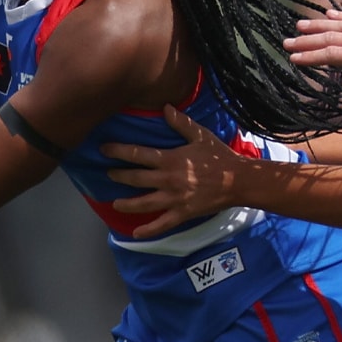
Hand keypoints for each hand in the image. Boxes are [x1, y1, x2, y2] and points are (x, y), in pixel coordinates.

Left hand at [103, 105, 240, 237]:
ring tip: (115, 203)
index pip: (137, 154)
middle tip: (108, 175)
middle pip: (135, 179)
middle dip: (118, 176)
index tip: (104, 149)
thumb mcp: (201, 135)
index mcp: (170, 159)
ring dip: (127, 204)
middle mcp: (168, 179)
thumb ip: (181, 123)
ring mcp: (174, 199)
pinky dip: (148, 230)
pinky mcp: (182, 213)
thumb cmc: (219, 156)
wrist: (238, 180)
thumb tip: (166, 107)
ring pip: (143, 203)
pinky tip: (136, 233)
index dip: (118, 151)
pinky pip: (162, 224)